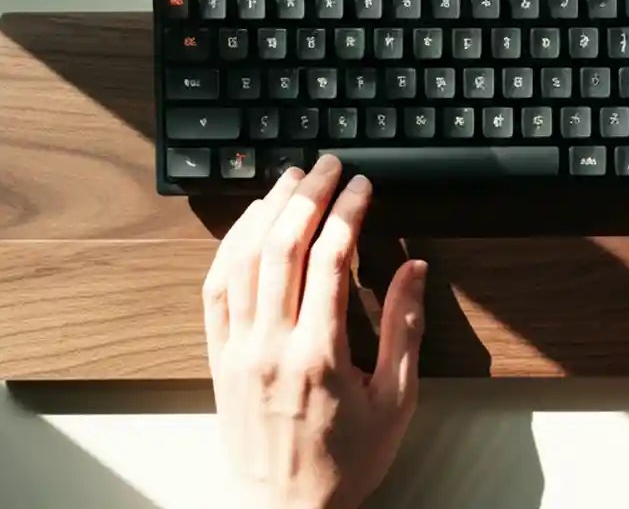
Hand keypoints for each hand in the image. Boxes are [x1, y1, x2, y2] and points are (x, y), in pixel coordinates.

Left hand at [202, 155, 427, 508]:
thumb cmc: (344, 462)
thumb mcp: (395, 401)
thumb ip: (404, 330)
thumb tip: (413, 269)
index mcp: (319, 356)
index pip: (331, 259)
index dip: (348, 211)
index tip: (362, 186)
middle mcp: (271, 346)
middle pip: (283, 246)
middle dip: (308, 195)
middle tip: (328, 165)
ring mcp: (237, 349)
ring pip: (243, 259)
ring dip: (267, 210)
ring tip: (291, 179)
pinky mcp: (217, 356)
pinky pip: (215, 287)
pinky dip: (230, 246)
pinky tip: (250, 223)